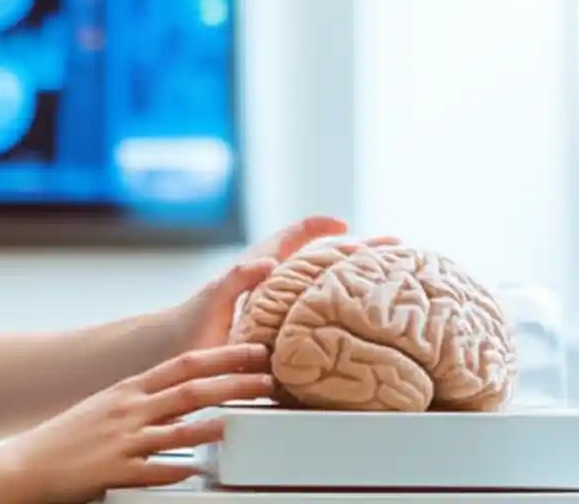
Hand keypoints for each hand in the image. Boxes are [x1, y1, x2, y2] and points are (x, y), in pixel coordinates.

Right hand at [0, 343, 272, 503]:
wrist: (27, 463)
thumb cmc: (68, 438)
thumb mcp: (106, 407)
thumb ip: (141, 400)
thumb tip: (176, 395)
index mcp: (128, 390)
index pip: (183, 364)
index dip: (220, 356)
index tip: (250, 351)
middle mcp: (129, 410)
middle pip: (190, 390)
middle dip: (232, 382)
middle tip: (265, 379)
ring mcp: (124, 440)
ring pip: (178, 428)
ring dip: (214, 424)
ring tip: (243, 421)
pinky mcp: (117, 470)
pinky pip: (155, 470)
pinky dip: (179, 468)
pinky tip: (198, 469)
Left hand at [167, 216, 399, 353]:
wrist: (179, 354)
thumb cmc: (191, 325)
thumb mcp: (211, 300)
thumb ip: (235, 280)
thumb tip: (268, 264)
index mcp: (260, 269)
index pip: (293, 238)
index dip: (318, 227)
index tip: (342, 224)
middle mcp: (278, 285)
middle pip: (324, 260)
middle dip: (359, 251)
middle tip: (396, 244)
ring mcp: (285, 308)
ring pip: (329, 287)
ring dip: (360, 281)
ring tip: (399, 276)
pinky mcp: (288, 333)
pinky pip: (324, 318)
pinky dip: (349, 315)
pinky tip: (372, 325)